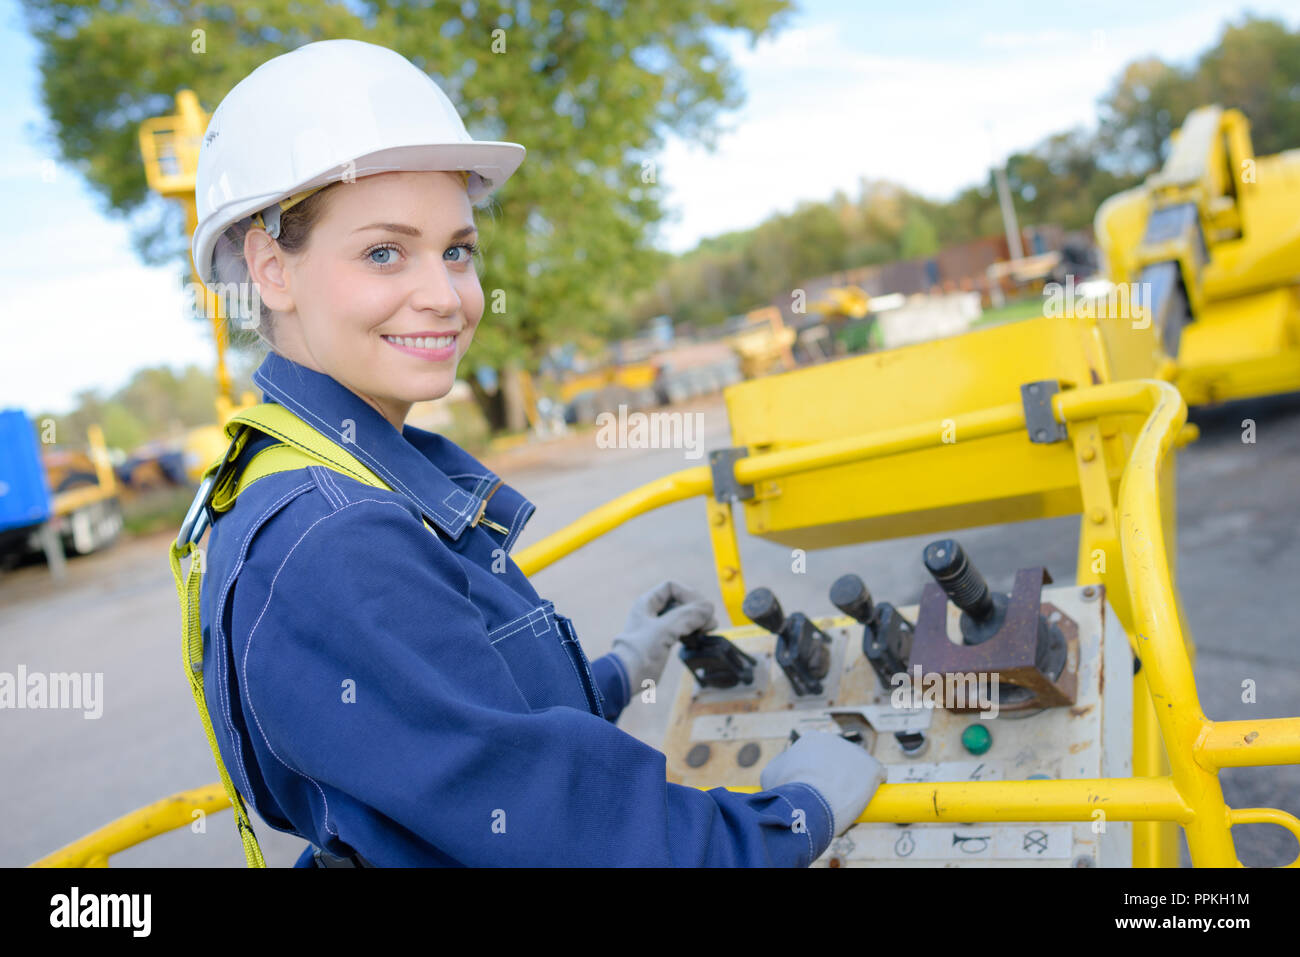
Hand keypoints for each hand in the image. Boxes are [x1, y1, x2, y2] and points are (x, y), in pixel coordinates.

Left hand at [610, 580, 716, 694]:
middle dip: (696, 610)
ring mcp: (657, 627)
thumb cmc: (640, 652)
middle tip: (709, 623)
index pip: (672, 588)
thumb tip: (709, 607)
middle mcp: (652, 612)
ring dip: (697, 621)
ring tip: (708, 630)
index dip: (688, 595)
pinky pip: (681, 630)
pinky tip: (698, 638)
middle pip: (680, 602)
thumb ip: (687, 616)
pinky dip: (692, 631)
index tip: (700, 609)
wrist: (626, 677)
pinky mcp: (662, 641)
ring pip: (682, 616)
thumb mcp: (665, 630)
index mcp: (647, 603)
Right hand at [759, 730, 886, 836]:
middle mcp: (835, 740)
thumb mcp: (771, 775)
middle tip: (826, 802)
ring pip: (856, 771)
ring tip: (841, 807)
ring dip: (852, 786)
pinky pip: (875, 778)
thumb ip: (782, 769)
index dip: (814, 775)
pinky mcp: (872, 768)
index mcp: (811, 740)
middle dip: (835, 779)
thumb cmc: (788, 791)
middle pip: (838, 762)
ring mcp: (855, 752)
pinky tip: (861, 804)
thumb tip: (785, 772)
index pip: (816, 756)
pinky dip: (870, 791)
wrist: (810, 802)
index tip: (811, 790)